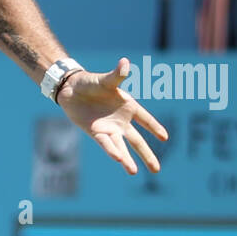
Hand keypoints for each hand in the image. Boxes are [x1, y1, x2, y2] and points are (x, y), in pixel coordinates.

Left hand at [56, 57, 168, 174]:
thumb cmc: (91, 83)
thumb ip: (117, 76)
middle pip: (137, 141)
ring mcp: (109, 129)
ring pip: (121, 147)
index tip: (165, 138)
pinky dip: (111, 150)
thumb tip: (124, 63)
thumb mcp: (105, 80)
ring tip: (134, 172)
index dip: (155, 128)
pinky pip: (105, 143)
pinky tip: (117, 159)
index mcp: (129, 107)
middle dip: (147, 155)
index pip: (146, 120)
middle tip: (157, 170)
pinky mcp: (96, 133)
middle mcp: (121, 121)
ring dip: (127, 159)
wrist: (71, 90)